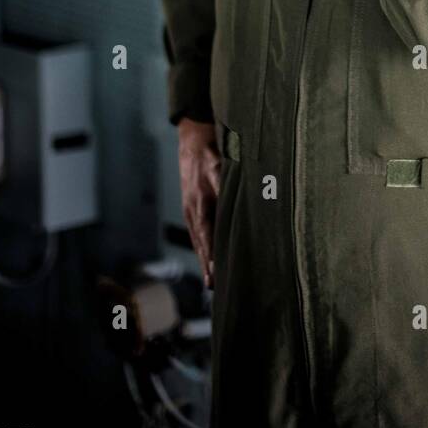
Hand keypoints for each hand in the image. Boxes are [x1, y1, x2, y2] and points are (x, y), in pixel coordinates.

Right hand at [177, 118, 220, 288]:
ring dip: (204, 260)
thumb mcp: (220, 165)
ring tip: (211, 283)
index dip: (212, 255)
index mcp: (200, 202)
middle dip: (207, 265)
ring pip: (198, 240)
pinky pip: (197, 232)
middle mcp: (193, 210)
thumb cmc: (211, 151)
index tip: (216, 273)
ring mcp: (190, 210)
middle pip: (201, 243)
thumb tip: (237, 204)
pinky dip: (202, 248)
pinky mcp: (191, 208)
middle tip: (214, 288)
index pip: (207, 236)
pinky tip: (208, 259)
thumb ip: (227, 185)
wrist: (193, 140)